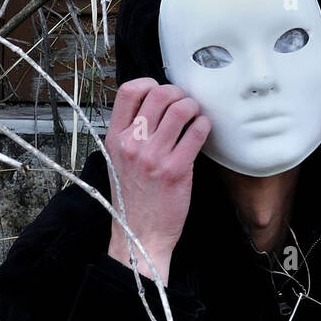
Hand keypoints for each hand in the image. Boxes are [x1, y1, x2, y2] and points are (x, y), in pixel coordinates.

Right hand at [104, 77, 210, 284]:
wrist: (138, 237)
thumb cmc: (132, 198)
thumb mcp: (118, 161)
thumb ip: (130, 134)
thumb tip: (153, 105)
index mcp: (115, 139)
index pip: (127, 91)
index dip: (148, 83)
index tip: (160, 90)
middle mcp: (132, 144)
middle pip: (159, 93)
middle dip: (178, 92)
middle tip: (184, 103)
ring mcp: (154, 157)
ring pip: (180, 108)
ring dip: (193, 106)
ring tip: (195, 115)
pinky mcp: (176, 170)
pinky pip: (197, 132)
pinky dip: (204, 125)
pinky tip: (203, 130)